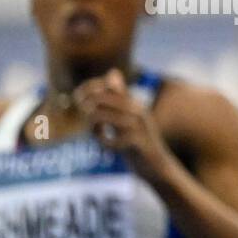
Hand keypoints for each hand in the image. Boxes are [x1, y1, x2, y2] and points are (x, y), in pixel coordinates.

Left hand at [73, 68, 176, 183]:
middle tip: (86, 121)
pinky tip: (106, 145)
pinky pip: (110, 138)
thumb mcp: (129, 115)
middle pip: (101, 98)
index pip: (106, 85)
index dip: (87, 90)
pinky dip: (103, 142)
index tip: (80, 102)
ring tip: (96, 134)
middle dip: (87, 108)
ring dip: (93, 126)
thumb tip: (113, 72)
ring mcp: (138, 126)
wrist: (157, 166)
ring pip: (102, 116)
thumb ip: (120, 96)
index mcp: (133, 103)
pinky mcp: (137, 142)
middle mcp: (137, 110)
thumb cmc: (138, 142)